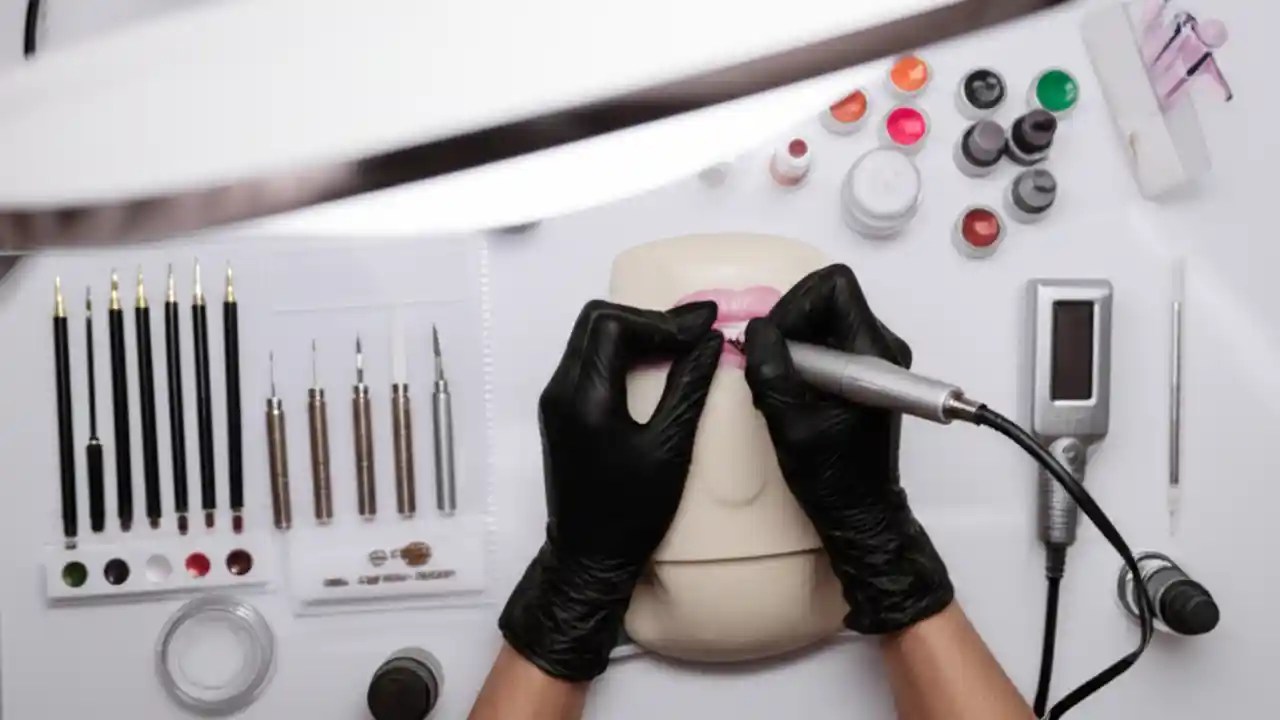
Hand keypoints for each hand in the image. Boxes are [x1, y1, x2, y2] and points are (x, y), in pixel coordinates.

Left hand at [500, 299, 722, 680]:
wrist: (588, 556)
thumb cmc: (633, 510)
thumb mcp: (670, 448)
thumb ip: (689, 388)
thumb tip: (711, 341)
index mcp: (585, 397)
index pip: (614, 325)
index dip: (663, 319)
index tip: (706, 324)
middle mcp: (560, 389)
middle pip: (596, 320)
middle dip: (649, 319)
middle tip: (695, 330)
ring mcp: (555, 398)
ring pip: (590, 337)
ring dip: (635, 332)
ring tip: (681, 343)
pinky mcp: (560, 410)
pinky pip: (589, 360)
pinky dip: (622, 351)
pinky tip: (656, 365)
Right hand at [743, 265, 952, 634]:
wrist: (861, 512)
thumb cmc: (832, 475)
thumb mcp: (790, 422)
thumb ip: (771, 369)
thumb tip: (757, 329)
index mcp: (874, 352)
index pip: (835, 286)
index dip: (796, 303)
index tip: (775, 342)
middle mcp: (882, 346)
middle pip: (828, 297)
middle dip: (790, 323)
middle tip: (768, 362)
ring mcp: (875, 358)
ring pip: (823, 319)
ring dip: (792, 343)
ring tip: (777, 382)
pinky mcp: (865, 372)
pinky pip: (827, 341)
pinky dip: (801, 357)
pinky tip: (789, 391)